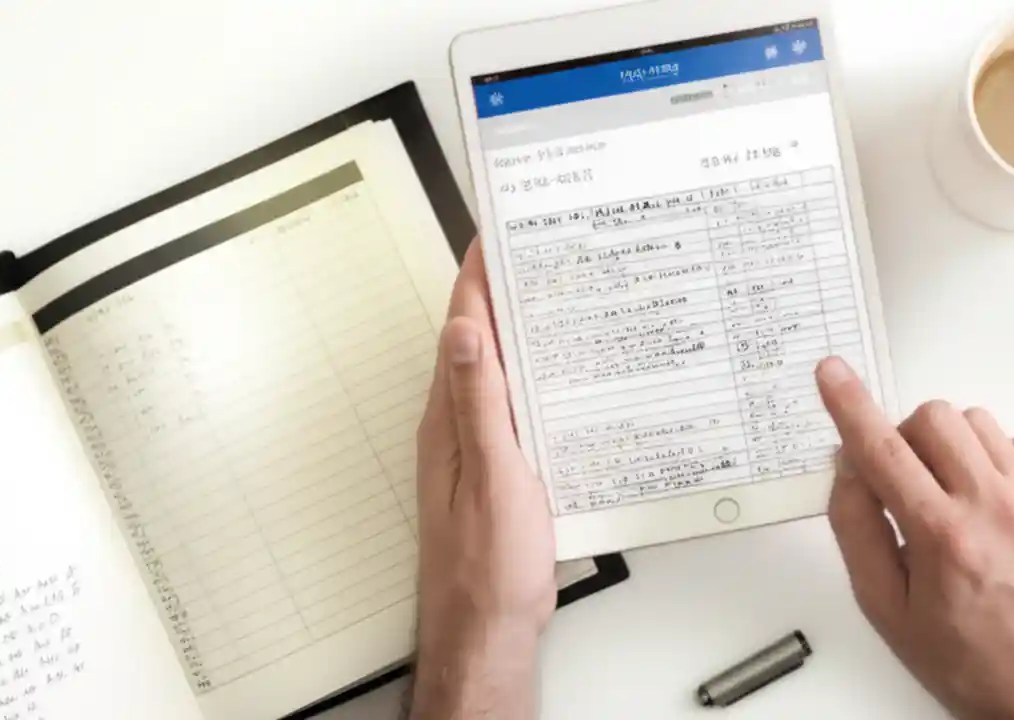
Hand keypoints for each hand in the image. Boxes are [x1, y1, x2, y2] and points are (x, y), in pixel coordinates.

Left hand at [410, 243, 555, 719]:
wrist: (488, 628)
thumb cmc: (486, 562)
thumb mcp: (489, 474)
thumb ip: (479, 402)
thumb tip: (465, 328)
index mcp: (449, 415)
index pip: (462, 327)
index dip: (478, 276)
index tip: (498, 232)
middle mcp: (459, 423)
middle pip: (481, 342)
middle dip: (505, 292)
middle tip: (541, 249)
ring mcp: (479, 446)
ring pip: (501, 373)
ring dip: (522, 332)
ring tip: (557, 293)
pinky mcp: (502, 468)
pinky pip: (517, 407)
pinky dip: (538, 379)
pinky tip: (564, 374)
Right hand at [817, 358, 1013, 719]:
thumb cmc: (964, 658)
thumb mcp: (884, 607)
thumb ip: (856, 529)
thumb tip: (847, 469)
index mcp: (940, 537)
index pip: (882, 450)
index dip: (849, 405)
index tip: (832, 373)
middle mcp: (993, 508)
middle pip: (932, 418)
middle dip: (903, 438)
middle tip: (902, 482)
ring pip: (976, 422)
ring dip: (949, 446)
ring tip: (948, 495)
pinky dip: (993, 459)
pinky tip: (986, 500)